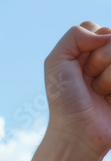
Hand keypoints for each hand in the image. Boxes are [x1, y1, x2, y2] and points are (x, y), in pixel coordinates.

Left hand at [44, 22, 110, 159]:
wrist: (79, 132)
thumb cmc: (65, 100)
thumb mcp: (56, 62)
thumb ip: (74, 36)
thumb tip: (106, 33)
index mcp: (88, 50)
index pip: (98, 28)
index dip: (87, 46)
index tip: (77, 68)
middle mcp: (107, 58)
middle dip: (98, 61)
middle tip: (89, 82)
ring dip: (108, 76)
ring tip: (99, 92)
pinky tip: (110, 97)